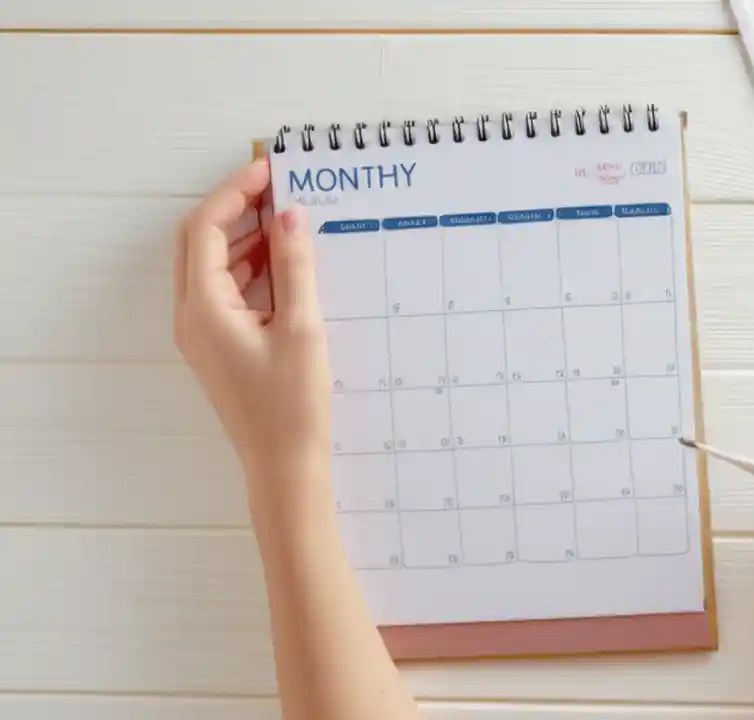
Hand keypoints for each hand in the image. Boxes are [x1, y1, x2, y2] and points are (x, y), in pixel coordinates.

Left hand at [173, 159, 330, 499]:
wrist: (285, 467)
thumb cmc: (293, 405)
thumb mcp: (302, 329)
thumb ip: (295, 267)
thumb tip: (291, 215)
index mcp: (203, 308)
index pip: (205, 229)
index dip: (235, 192)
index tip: (271, 172)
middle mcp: (192, 316)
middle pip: (199, 241)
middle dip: (234, 207)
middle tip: (277, 186)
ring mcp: (203, 333)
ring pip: (211, 265)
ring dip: (243, 235)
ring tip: (287, 217)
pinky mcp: (220, 346)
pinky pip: (225, 290)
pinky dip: (250, 265)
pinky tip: (284, 261)